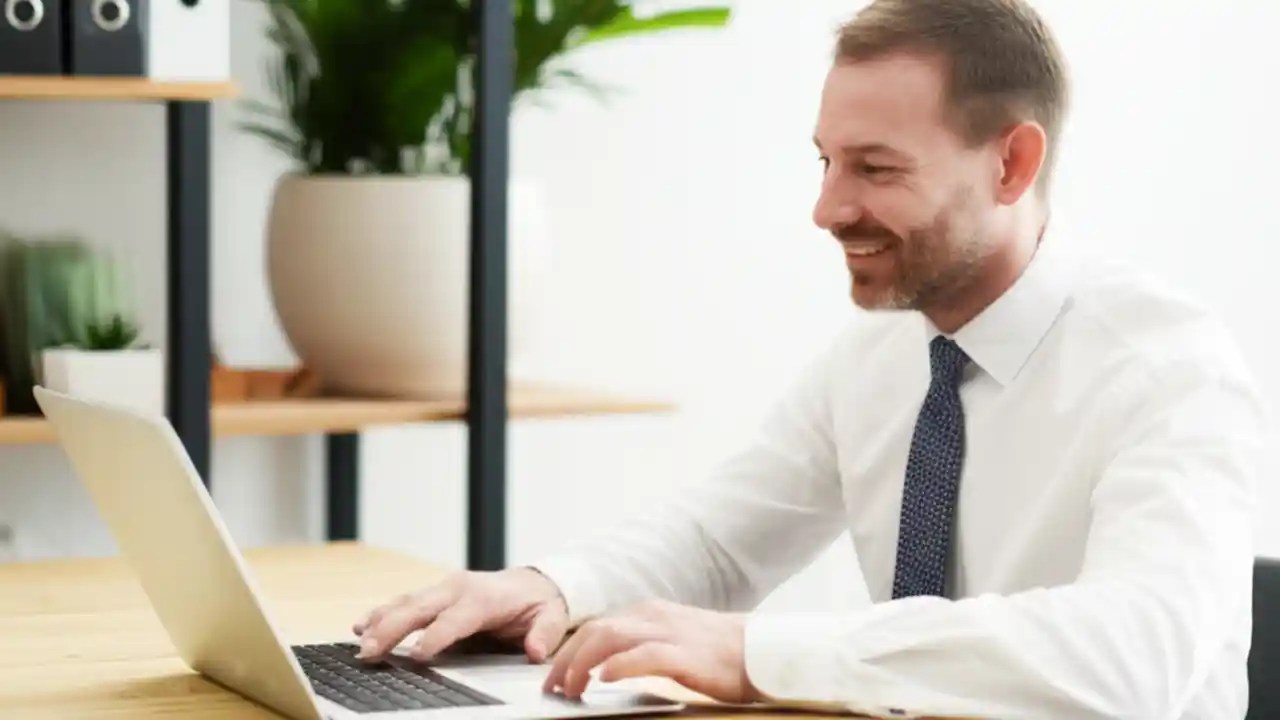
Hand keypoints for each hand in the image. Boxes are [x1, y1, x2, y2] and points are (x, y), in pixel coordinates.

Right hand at [353, 567, 568, 663]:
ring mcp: (442, 590)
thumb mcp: (550, 618)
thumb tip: (534, 650)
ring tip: (359, 639)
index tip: (419, 656)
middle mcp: (457, 589)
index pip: (455, 619)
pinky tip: (361, 626)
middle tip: (370, 651)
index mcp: (483, 597)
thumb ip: (544, 634)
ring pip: (405, 603)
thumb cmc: (537, 604)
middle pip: (419, 608)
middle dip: (393, 628)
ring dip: (380, 620)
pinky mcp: (433, 595)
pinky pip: (403, 603)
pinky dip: (381, 613)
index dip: (437, 637)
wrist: (532, 583)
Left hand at [542, 599, 759, 703]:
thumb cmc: (717, 653)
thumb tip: (605, 665)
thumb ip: (641, 645)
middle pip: (595, 630)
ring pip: (611, 637)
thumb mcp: (671, 639)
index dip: (569, 651)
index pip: (596, 626)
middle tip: (553, 688)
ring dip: (583, 663)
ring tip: (571, 687)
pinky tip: (605, 678)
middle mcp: (653, 616)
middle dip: (567, 659)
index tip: (555, 676)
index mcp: (648, 612)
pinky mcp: (685, 654)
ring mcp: (669, 633)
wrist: (760, 651)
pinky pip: (645, 655)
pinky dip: (620, 664)